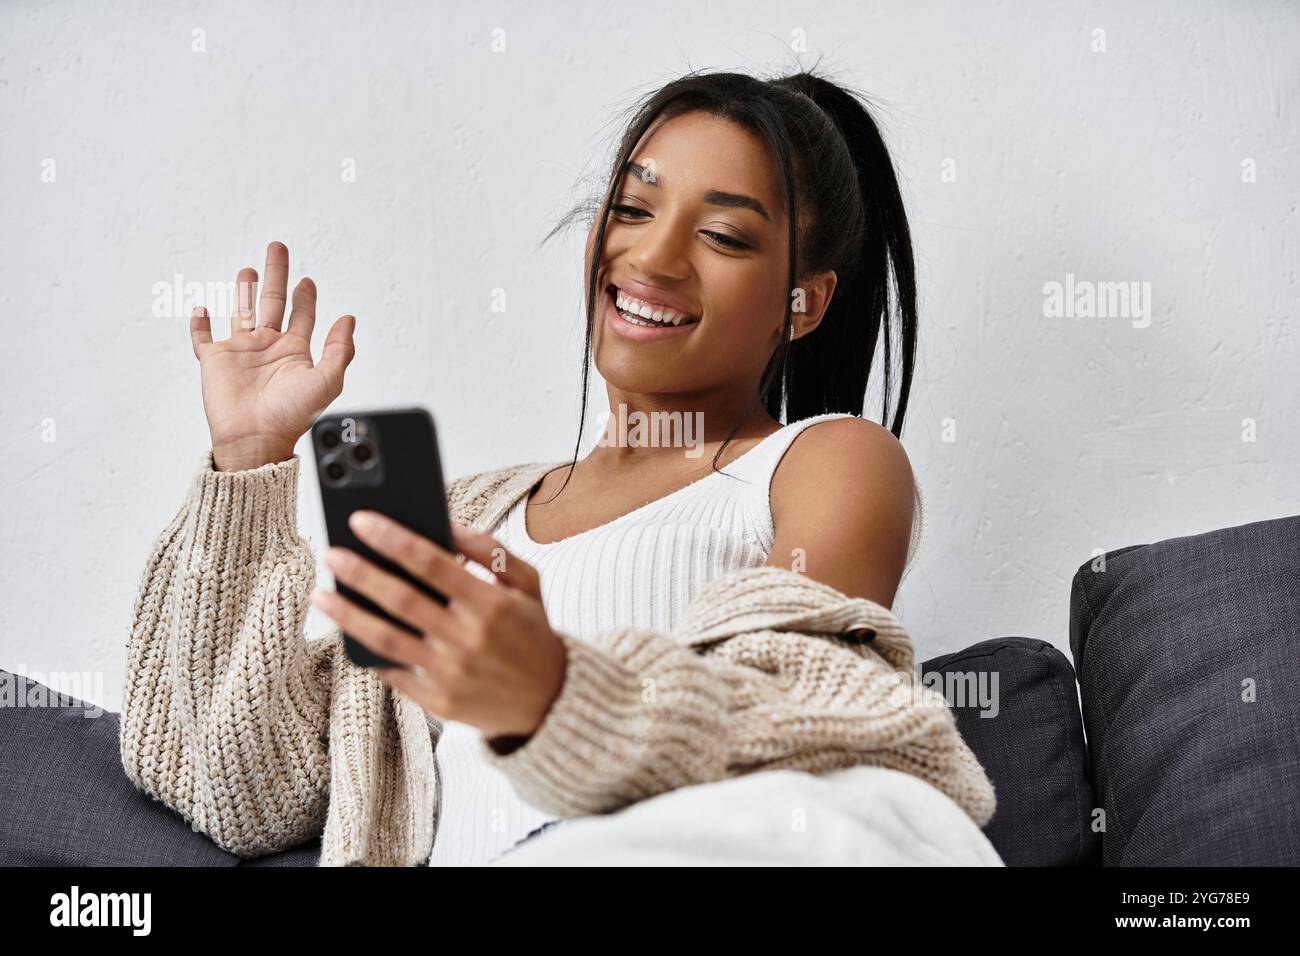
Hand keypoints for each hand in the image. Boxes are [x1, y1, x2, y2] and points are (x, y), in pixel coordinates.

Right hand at [190, 241, 357, 470]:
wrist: (256, 438)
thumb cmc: (291, 415)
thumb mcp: (326, 380)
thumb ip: (339, 349)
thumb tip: (349, 319)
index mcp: (294, 352)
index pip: (302, 316)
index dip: (307, 298)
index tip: (308, 281)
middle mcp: (268, 348)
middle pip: (272, 302)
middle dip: (276, 275)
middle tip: (278, 248)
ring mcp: (240, 353)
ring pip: (241, 312)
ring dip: (243, 291)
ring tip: (247, 270)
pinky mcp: (214, 361)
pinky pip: (203, 338)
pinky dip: (199, 324)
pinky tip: (201, 308)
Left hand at [309, 516, 567, 740]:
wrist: (551, 701)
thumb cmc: (534, 634)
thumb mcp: (528, 584)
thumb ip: (491, 550)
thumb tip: (447, 525)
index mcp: (491, 603)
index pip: (432, 562)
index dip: (393, 539)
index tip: (362, 521)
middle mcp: (468, 638)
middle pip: (401, 599)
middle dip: (360, 573)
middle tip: (331, 554)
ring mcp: (450, 673)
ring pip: (386, 639)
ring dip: (348, 614)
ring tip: (321, 595)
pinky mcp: (438, 702)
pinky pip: (394, 674)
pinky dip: (368, 653)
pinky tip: (348, 633)